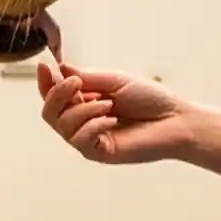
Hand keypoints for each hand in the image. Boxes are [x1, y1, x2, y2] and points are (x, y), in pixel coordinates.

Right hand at [36, 62, 192, 163]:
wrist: (175, 119)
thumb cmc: (150, 99)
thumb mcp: (115, 81)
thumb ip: (86, 77)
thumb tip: (59, 68)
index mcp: (85, 102)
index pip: (54, 96)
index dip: (45, 83)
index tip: (45, 66)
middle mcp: (84, 122)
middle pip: (49, 113)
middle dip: (57, 95)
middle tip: (77, 83)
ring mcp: (90, 139)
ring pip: (62, 125)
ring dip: (83, 109)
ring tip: (108, 103)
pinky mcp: (100, 153)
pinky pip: (80, 140)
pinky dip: (93, 125)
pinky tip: (112, 119)